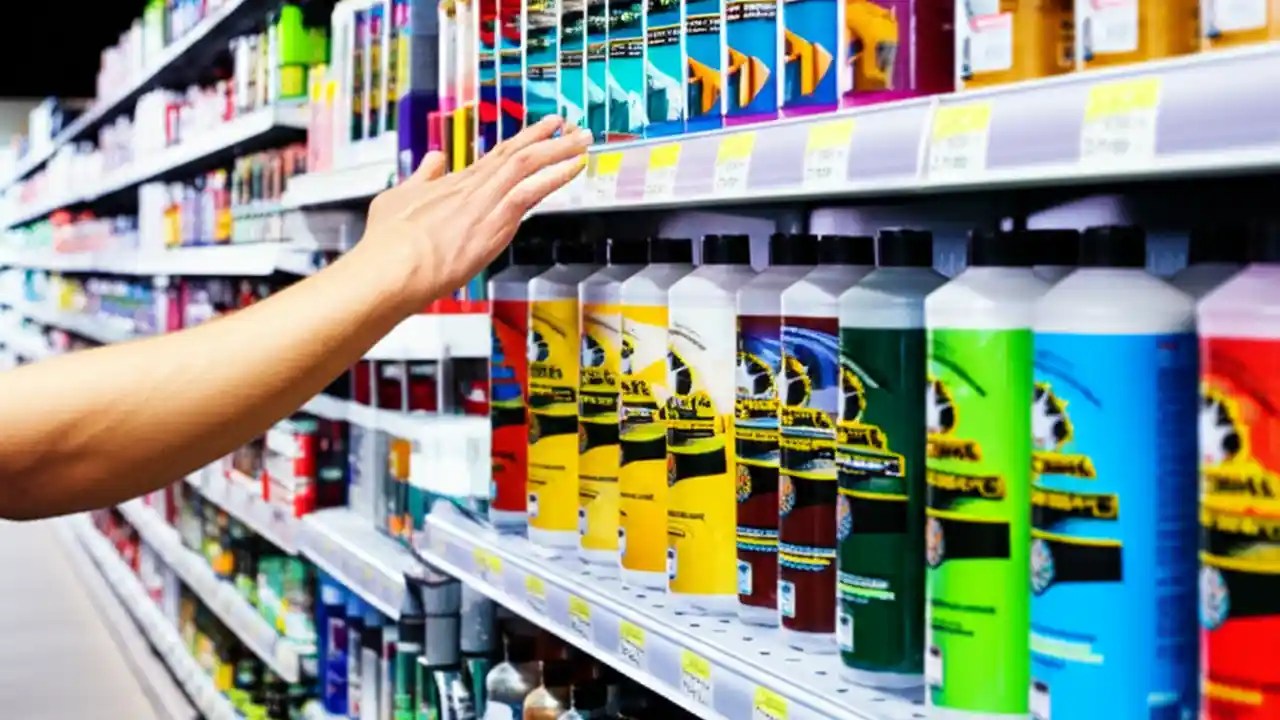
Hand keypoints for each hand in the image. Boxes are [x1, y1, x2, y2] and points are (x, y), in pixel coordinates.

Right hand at [360, 115, 590, 312]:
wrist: (389, 268)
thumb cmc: (388, 244)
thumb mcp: (397, 198)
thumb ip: (421, 178)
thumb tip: (433, 159)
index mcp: (453, 184)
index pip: (496, 157)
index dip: (521, 142)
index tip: (540, 131)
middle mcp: (473, 187)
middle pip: (516, 153)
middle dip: (546, 137)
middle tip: (569, 126)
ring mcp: (485, 203)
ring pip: (528, 164)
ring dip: (559, 150)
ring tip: (583, 139)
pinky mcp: (493, 222)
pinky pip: (531, 191)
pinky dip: (555, 176)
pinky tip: (573, 166)